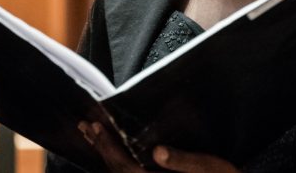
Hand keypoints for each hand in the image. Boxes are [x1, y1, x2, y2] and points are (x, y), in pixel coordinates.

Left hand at [79, 121, 239, 172]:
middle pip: (117, 172)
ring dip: (106, 155)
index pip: (125, 166)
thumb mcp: (209, 169)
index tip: (97, 127)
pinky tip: (115, 154)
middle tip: (86, 126)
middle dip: (101, 148)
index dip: (109, 146)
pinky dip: (117, 163)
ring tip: (94, 136)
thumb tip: (158, 151)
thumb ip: (183, 162)